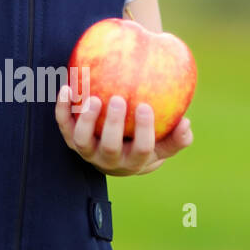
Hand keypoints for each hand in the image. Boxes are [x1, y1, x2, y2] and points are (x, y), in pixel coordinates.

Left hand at [54, 86, 192, 175]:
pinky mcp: (70, 141)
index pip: (142, 149)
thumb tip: (186, 123)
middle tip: (119, 99)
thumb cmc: (141, 145)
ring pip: (82, 141)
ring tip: (93, 98)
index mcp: (134, 161)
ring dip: (86, 120)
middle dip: (113, 124)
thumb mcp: (162, 146)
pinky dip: (63, 109)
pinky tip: (67, 88)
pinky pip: (64, 125)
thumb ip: (177, 138)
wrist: (112, 159)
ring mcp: (87, 152)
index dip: (143, 130)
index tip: (145, 106)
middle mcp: (109, 160)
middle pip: (110, 147)